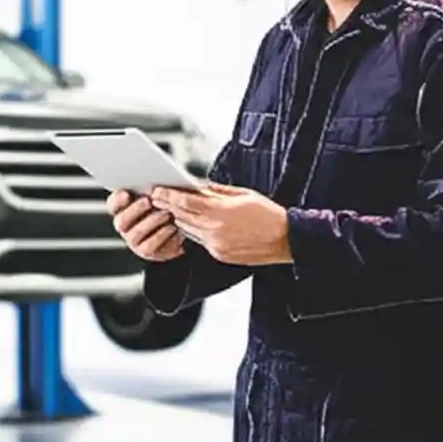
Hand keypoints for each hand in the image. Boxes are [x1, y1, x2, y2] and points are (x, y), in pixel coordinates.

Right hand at [107, 189, 184, 261]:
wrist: (179, 231)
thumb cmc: (167, 208)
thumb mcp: (159, 195)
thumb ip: (151, 189)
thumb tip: (152, 184)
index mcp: (124, 209)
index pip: (112, 205)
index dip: (117, 200)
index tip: (126, 193)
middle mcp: (125, 225)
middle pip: (120, 221)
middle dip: (135, 209)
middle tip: (149, 201)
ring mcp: (133, 240)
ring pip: (135, 233)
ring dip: (152, 221)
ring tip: (167, 213)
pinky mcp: (145, 251)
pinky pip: (149, 245)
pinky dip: (161, 235)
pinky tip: (171, 227)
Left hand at [150, 183, 291, 265]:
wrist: (285, 240)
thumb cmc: (268, 214)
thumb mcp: (243, 194)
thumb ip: (217, 191)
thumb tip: (199, 187)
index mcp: (220, 211)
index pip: (184, 202)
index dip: (167, 195)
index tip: (157, 190)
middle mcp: (214, 230)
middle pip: (181, 216)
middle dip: (169, 206)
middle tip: (158, 197)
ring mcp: (216, 244)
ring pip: (187, 230)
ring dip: (181, 219)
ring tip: (174, 209)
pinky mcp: (219, 255)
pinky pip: (200, 241)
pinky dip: (195, 231)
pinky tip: (196, 223)